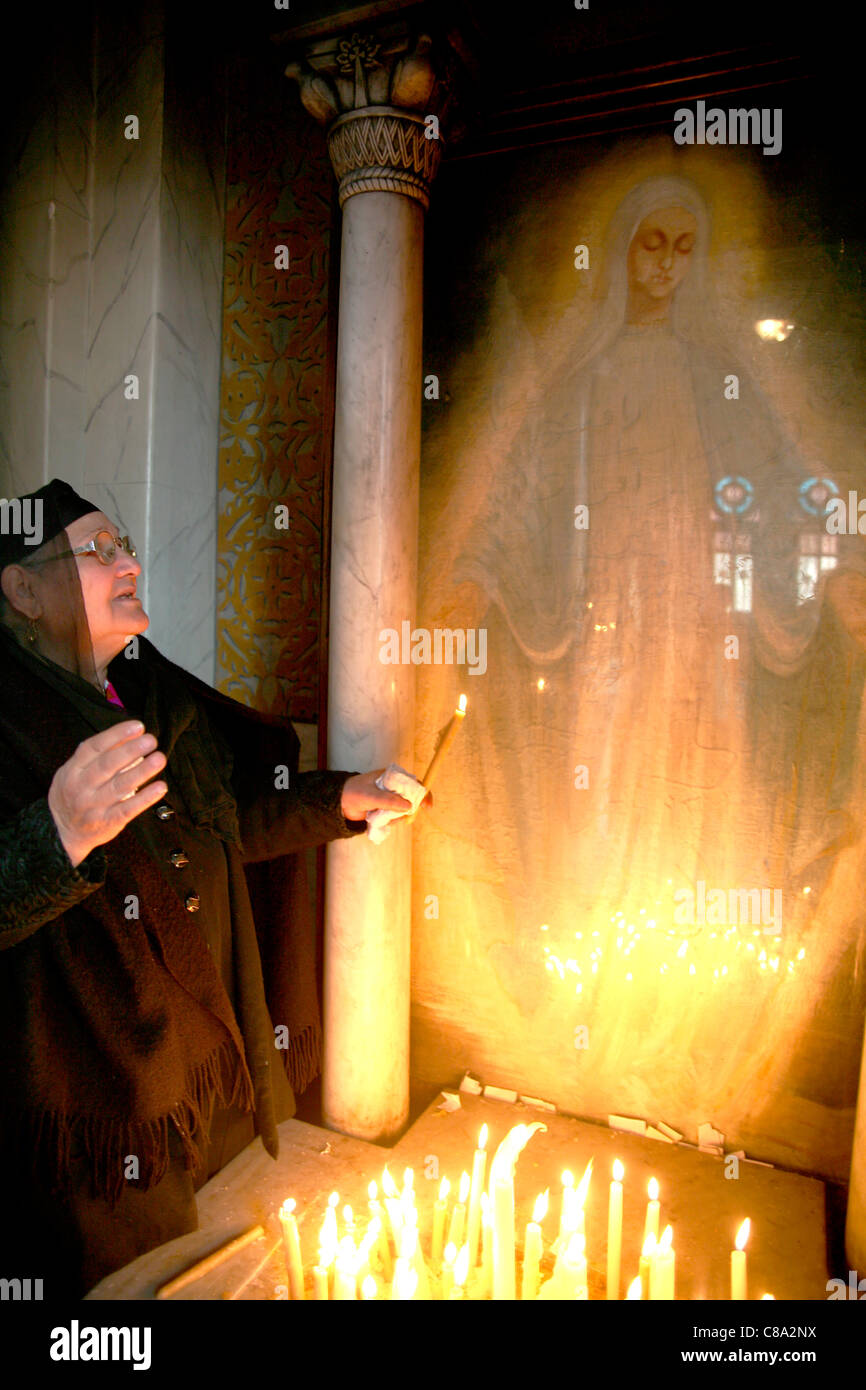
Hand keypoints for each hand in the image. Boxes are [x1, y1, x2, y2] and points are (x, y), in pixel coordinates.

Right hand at [48, 721, 167, 867]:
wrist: (62, 831)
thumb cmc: (75, 793)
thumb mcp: (76, 770)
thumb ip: (99, 754)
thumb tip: (130, 734)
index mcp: (73, 769)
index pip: (94, 747)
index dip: (116, 735)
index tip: (137, 726)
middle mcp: (81, 787)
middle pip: (107, 765)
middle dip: (130, 751)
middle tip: (151, 740)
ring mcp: (93, 806)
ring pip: (119, 786)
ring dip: (142, 772)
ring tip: (159, 758)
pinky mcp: (107, 822)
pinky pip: (128, 809)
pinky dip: (145, 798)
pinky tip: (160, 786)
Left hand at [340, 769, 431, 821]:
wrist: (339, 803)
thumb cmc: (354, 793)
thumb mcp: (371, 796)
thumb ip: (389, 801)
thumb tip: (409, 806)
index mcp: (392, 776)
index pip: (414, 783)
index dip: (423, 793)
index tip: (426, 806)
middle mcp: (394, 786)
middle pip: (411, 798)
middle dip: (409, 809)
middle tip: (402, 818)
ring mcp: (390, 798)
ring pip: (404, 810)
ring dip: (397, 816)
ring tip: (383, 817)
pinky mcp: (386, 808)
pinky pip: (395, 816)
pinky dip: (391, 820)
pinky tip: (380, 819)